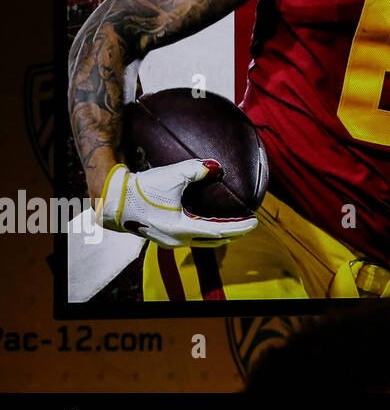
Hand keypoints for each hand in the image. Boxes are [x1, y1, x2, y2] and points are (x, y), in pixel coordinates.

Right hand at [96, 159, 257, 247]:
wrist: (113, 200)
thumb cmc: (142, 188)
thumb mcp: (172, 175)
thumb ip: (197, 169)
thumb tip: (216, 167)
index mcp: (181, 229)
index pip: (220, 231)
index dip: (239, 227)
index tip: (255, 221)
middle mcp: (176, 240)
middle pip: (214, 241)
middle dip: (234, 234)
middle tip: (250, 225)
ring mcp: (168, 241)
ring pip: (203, 242)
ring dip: (220, 236)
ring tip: (236, 226)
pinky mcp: (163, 237)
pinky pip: (192, 239)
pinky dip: (206, 234)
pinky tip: (211, 226)